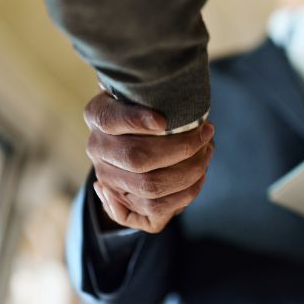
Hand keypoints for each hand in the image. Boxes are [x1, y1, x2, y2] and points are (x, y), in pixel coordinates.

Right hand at [84, 92, 214, 233]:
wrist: (133, 137)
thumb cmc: (148, 105)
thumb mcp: (145, 91)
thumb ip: (152, 94)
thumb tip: (164, 118)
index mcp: (97, 114)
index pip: (110, 119)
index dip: (137, 121)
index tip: (164, 120)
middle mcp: (96, 148)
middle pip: (136, 158)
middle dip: (181, 148)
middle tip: (207, 133)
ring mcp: (107, 177)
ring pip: (150, 187)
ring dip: (188, 172)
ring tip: (207, 153)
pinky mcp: (121, 203)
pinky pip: (154, 211)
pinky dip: (183, 195)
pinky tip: (199, 177)